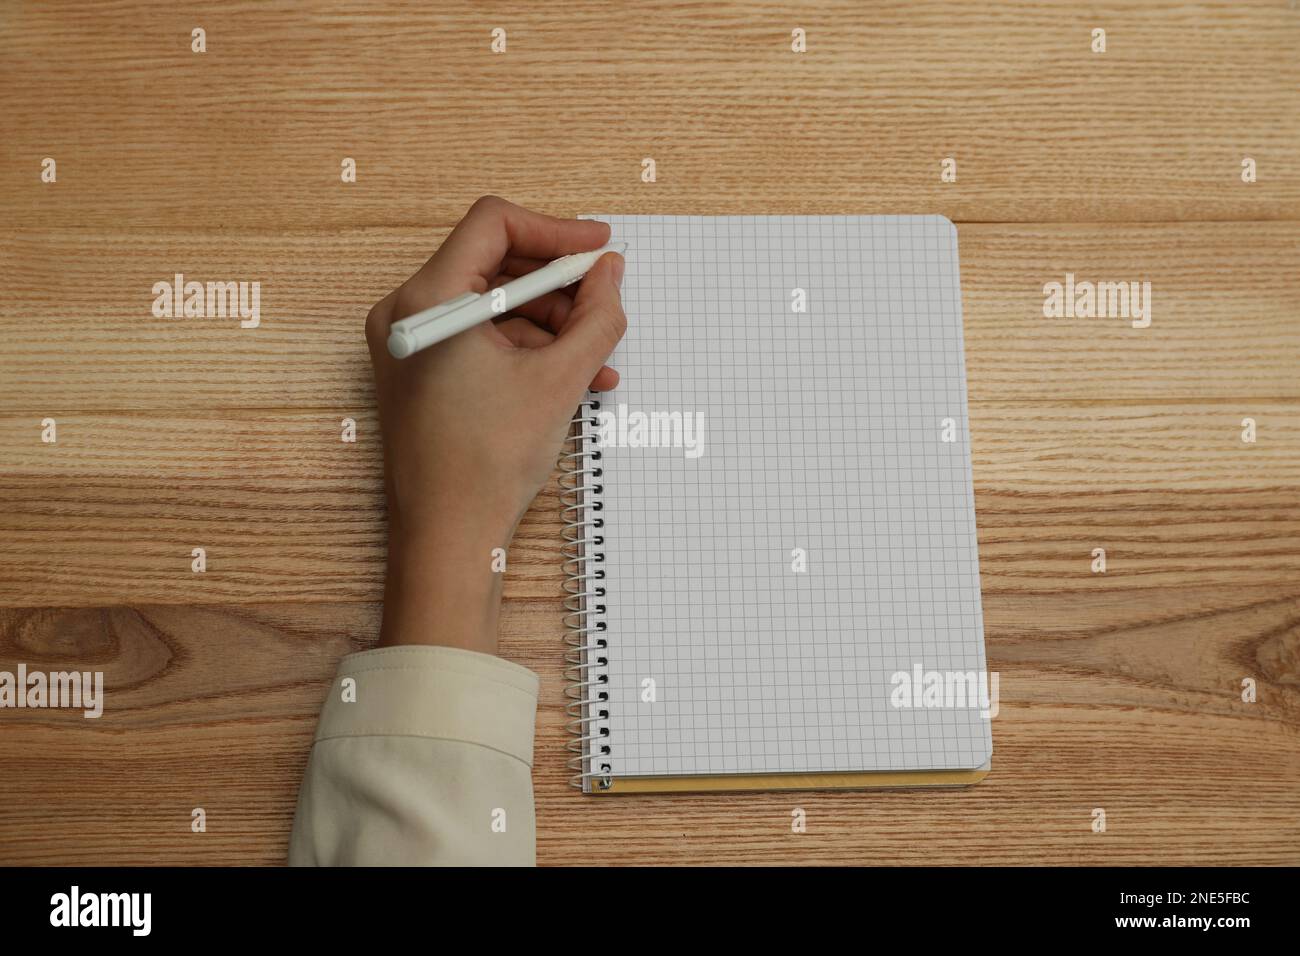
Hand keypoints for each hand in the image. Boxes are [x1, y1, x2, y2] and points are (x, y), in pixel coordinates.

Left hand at [364, 196, 626, 652]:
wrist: (448, 537)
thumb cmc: (485, 465)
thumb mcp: (560, 379)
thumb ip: (597, 315)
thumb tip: (610, 271)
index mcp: (428, 302)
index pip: (494, 225)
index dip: (555, 230)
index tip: (598, 248)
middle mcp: (406, 314)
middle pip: (493, 263)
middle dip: (557, 285)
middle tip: (603, 302)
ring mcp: (409, 344)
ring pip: (491, 304)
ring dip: (550, 323)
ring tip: (595, 359)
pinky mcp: (419, 372)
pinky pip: (478, 337)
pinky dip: (525, 349)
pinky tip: (570, 377)